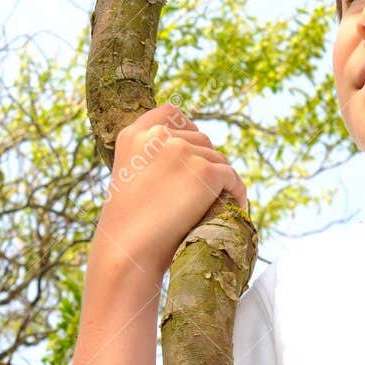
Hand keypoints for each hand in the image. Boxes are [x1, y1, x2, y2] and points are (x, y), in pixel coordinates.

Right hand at [91, 103, 246, 282]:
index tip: (194, 149)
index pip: (169, 113)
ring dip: (221, 179)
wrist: (127, 251)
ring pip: (217, 158)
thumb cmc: (128, 225)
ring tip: (219, 201)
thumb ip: (153, 157)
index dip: (186, 129)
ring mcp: (182, 150)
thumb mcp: (131, 177)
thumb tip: (195, 151)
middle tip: (207, 188)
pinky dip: (237, 192)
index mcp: (133, 135)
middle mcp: (157, 136)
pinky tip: (236, 206)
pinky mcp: (205, 171)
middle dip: (206, 161)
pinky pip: (232, 178)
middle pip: (200, 138)